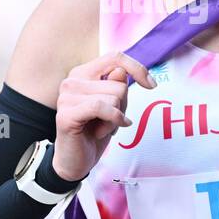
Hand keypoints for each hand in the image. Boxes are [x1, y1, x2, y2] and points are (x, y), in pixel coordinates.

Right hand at [53, 51, 155, 181]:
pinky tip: (104, 132)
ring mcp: (66, 96)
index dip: (137, 68)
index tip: (151, 85)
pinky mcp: (66, 114)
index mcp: (83, 74)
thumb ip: (117, 86)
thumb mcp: (114, 106)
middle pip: (119, 83)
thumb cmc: (94, 132)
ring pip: (114, 97)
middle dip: (122, 106)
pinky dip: (112, 121)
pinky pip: (102, 108)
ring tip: (100, 128)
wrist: (75, 161)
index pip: (115, 57)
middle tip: (108, 121)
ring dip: (115, 118)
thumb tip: (121, 72)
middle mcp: (72, 81)